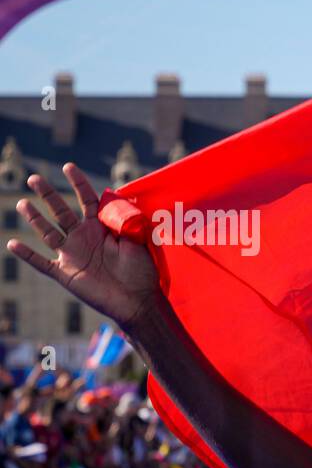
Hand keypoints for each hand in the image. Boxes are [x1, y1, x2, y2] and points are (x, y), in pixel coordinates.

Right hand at [6, 163, 160, 330]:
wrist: (138, 301)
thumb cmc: (142, 271)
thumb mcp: (137, 241)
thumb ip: (126, 221)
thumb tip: (120, 199)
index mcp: (100, 228)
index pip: (86, 200)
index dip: (78, 183)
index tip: (68, 166)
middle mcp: (83, 238)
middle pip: (61, 212)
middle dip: (48, 195)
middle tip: (34, 178)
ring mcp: (73, 255)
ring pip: (48, 233)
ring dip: (35, 218)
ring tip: (23, 203)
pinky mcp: (66, 274)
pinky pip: (42, 263)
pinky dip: (28, 255)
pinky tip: (12, 244)